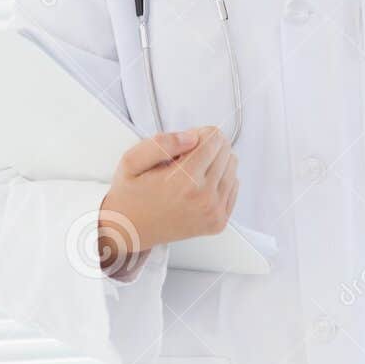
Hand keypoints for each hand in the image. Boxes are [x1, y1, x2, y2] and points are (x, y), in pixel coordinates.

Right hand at [98, 125, 237, 263]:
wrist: (130, 230)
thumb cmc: (131, 196)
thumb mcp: (131, 160)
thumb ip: (161, 142)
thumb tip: (192, 136)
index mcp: (184, 180)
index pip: (214, 138)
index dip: (198, 134)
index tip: (184, 143)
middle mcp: (203, 198)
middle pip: (225, 150)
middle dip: (206, 147)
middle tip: (184, 159)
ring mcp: (214, 212)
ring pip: (232, 166)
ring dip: (215, 163)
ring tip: (190, 174)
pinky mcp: (218, 222)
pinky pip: (234, 187)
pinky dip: (220, 181)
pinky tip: (199, 186)